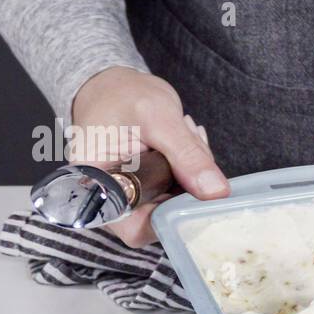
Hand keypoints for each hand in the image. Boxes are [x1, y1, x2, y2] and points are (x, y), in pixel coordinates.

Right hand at [69, 66, 228, 246]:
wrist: (112, 84)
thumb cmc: (120, 94)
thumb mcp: (157, 117)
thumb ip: (187, 154)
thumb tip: (216, 192)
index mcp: (97, 188)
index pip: (136, 229)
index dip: (171, 217)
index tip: (194, 189)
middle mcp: (113, 200)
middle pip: (162, 217)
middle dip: (188, 184)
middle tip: (189, 140)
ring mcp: (133, 194)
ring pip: (176, 202)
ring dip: (192, 172)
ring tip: (184, 132)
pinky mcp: (149, 186)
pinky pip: (178, 188)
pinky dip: (190, 167)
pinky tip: (185, 138)